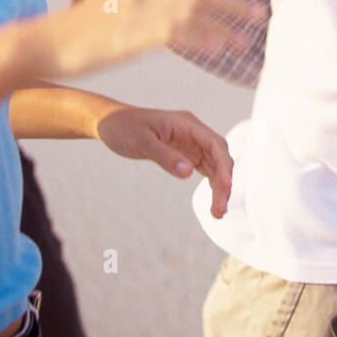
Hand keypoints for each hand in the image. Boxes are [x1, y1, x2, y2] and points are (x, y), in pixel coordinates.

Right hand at [49, 0, 264, 79]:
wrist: (48, 42)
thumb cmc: (80, 26)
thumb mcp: (113, 0)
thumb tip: (166, 0)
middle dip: (231, 0)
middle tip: (258, 11)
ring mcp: (138, 12)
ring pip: (192, 12)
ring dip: (224, 25)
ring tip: (247, 38)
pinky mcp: (132, 38)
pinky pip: (175, 35)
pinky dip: (200, 40)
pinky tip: (217, 50)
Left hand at [96, 105, 233, 217]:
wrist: (110, 123)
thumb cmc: (123, 127)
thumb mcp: (141, 142)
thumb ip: (165, 157)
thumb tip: (188, 173)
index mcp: (187, 124)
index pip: (215, 144)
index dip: (224, 166)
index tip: (226, 187)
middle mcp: (194, 132)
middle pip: (219, 157)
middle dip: (224, 182)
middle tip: (219, 211)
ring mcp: (191, 142)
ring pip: (215, 165)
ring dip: (219, 187)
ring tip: (218, 213)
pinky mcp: (185, 152)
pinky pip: (205, 168)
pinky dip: (211, 183)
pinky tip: (213, 200)